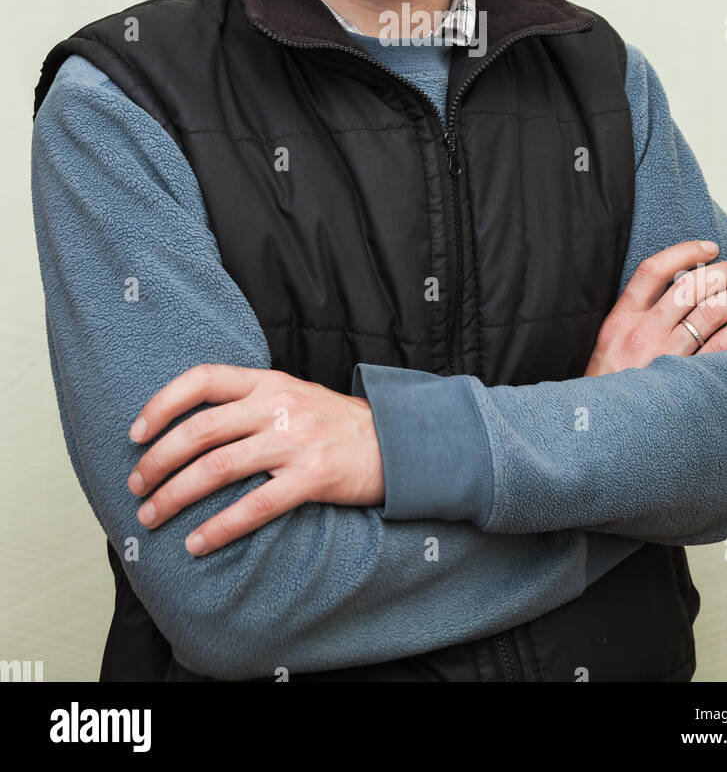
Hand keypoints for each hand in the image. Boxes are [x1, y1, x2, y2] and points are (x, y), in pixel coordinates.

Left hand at [125, 365, 384, 554]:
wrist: (396, 440)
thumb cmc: (334, 423)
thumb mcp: (291, 394)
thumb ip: (248, 400)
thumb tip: (189, 423)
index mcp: (268, 381)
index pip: (203, 379)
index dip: (162, 404)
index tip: (136, 433)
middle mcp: (277, 406)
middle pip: (200, 430)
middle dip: (158, 461)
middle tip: (134, 486)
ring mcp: (294, 441)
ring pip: (218, 468)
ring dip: (176, 495)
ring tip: (151, 516)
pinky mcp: (312, 478)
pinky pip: (255, 506)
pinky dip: (219, 528)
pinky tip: (197, 543)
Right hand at [584, 240, 726, 376]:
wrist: (606, 429)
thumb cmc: (612, 384)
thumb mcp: (610, 342)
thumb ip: (636, 316)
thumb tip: (678, 287)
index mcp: (621, 319)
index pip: (653, 270)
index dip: (685, 252)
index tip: (709, 247)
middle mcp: (643, 333)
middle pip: (688, 287)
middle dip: (721, 273)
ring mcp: (665, 357)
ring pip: (709, 313)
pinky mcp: (685, 380)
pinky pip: (722, 346)